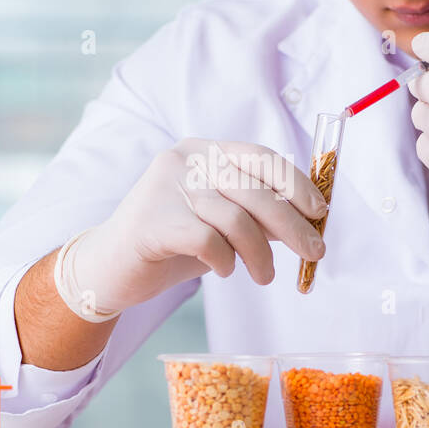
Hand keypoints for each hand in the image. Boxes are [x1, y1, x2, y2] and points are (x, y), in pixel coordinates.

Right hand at [66, 138, 327, 315]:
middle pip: (255, 190)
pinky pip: (209, 242)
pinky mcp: (153, 221)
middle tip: (314, 253)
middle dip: (292, 226)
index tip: (319, 212)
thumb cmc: (170, 244)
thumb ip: (256, 213)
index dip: (296, 183)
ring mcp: (165, 187)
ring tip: (264, 277)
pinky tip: (224, 271)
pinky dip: (225, 261)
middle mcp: (184, 160)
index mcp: (202, 150)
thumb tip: (310, 220)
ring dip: (260, 255)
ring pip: (236, 220)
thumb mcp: (219, 222)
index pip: (260, 157)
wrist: (108, 268)